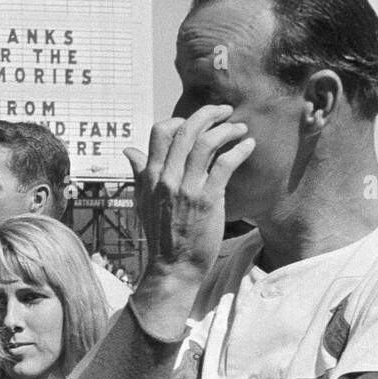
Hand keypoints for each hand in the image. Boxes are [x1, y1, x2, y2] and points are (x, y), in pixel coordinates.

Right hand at [124, 106, 254, 283]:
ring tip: (240, 127)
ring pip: (206, 143)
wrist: (174, 267)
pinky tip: (248, 146)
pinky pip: (225, 164)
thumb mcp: (143, 202)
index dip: (180, 120)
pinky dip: (239, 150)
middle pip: (186, 131)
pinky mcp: (208, 200)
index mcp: (151, 176)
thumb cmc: (161, 235)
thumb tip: (129, 151)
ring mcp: (187, 189)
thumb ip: (140, 173)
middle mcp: (167, 179)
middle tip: (225, 111)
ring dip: (227, 129)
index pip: (160, 132)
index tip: (197, 122)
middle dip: (208, 114)